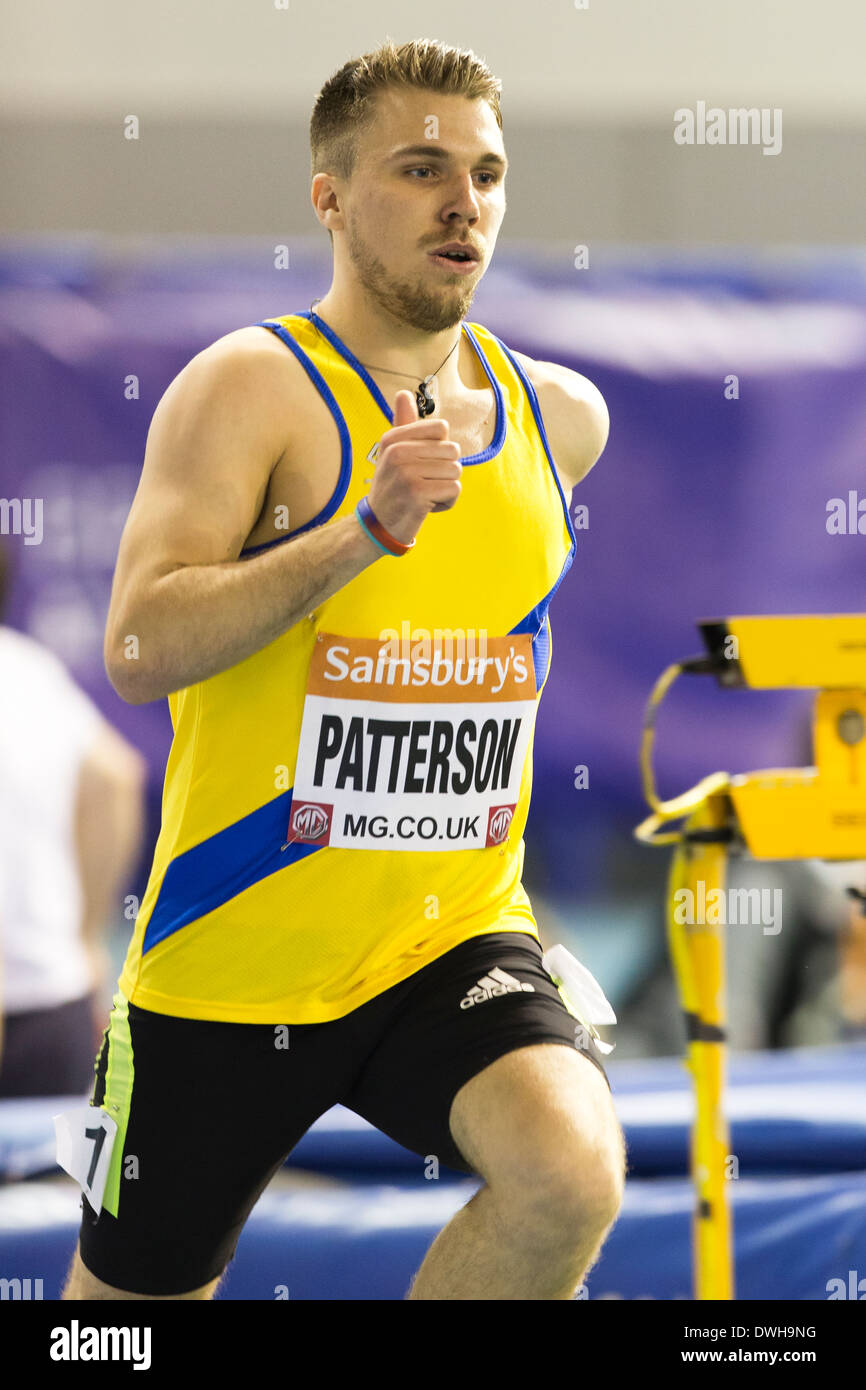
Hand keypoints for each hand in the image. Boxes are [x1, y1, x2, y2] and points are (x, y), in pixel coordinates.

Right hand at [367, 390, 461, 543]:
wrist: (378, 525)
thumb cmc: (393, 486)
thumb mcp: (393, 453)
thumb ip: (404, 424)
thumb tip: (403, 393)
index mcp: (393, 439)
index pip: (441, 428)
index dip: (440, 449)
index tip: (422, 463)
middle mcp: (398, 452)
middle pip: (453, 450)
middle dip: (445, 471)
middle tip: (424, 483)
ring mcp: (407, 472)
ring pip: (456, 470)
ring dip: (447, 488)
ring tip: (426, 495)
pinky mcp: (418, 493)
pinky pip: (454, 489)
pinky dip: (447, 502)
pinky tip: (428, 507)